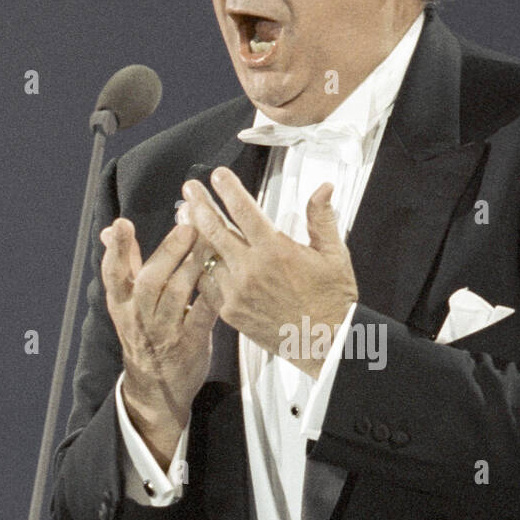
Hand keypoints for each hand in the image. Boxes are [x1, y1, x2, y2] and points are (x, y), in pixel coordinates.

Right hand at [99, 216, 218, 466]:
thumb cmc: (145, 334)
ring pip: (176, 295)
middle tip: (187, 225)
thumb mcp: (128, 303)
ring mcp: (165, 331)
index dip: (116, 249)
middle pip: (149, 281)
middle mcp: (139, 317)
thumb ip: (124, 265)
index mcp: (122, 304)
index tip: (122, 224)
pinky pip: (202, 316)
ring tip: (210, 242)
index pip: (113, 274)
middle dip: (168, 251)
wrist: (156, 389)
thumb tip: (110, 230)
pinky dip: (212, 295)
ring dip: (193, 267)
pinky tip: (224, 275)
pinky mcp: (190, 343)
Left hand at [180, 167, 357, 377]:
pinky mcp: (230, 312)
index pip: (244, 210)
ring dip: (194, 235)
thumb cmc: (332, 302)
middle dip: (199, 205)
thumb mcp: (334, 255)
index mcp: (275, 250)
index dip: (228, 188)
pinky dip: (199, 269)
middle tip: (190, 190)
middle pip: (214, 228)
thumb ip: (322, 218)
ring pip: (204, 257)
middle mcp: (251, 269)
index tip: (218, 175)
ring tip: (185, 218)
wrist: (326, 344)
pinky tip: (195, 257)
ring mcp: (237, 292)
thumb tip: (324, 188)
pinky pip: (207, 285)